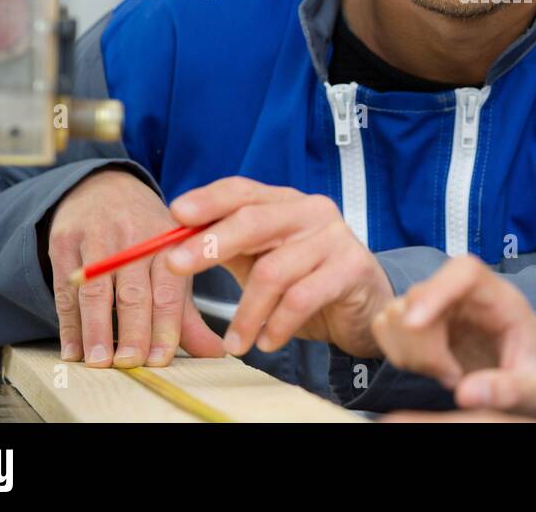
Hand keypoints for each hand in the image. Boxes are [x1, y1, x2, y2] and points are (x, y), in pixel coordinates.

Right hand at [47, 168, 224, 367]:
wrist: (104, 188)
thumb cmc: (144, 235)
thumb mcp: (172, 260)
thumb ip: (186, 312)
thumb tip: (213, 354)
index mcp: (168, 241)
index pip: (169, 288)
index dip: (166, 325)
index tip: (161, 359)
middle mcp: (135, 236)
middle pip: (134, 291)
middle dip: (133, 330)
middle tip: (131, 364)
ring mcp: (97, 238)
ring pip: (96, 290)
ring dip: (97, 329)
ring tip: (99, 362)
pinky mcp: (65, 242)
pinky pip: (65, 289)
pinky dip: (68, 323)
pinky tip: (72, 350)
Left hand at [164, 177, 394, 358]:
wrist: (363, 308)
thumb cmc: (305, 281)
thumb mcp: (262, 261)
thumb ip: (227, 249)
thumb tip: (172, 247)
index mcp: (286, 202)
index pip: (243, 191)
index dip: (208, 199)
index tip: (175, 214)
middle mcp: (312, 211)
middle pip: (254, 221)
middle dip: (210, 244)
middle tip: (175, 267)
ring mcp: (335, 237)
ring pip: (274, 270)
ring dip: (246, 313)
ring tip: (234, 344)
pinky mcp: (352, 267)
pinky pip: (302, 298)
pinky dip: (278, 325)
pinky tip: (267, 342)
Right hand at [370, 254, 535, 420]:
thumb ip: (507, 390)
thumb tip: (465, 393)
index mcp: (501, 298)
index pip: (464, 271)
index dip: (435, 290)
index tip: (415, 324)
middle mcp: (467, 295)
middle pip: (420, 295)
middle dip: (423, 345)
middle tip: (451, 377)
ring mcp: (442, 306)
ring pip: (397, 312)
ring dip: (409, 351)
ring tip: (447, 375)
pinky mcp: (425, 322)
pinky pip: (389, 328)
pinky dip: (400, 353)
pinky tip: (433, 370)